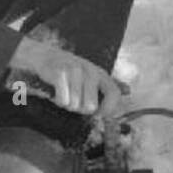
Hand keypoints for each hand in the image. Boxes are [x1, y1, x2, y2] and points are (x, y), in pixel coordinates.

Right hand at [8, 38, 124, 117]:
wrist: (43, 57)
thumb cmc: (68, 73)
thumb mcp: (89, 78)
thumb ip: (106, 87)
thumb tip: (129, 91)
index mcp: (100, 73)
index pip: (114, 94)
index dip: (108, 109)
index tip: (98, 115)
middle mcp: (90, 71)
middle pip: (90, 107)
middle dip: (80, 109)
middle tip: (74, 100)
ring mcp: (75, 71)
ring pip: (74, 106)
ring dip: (67, 104)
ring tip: (64, 93)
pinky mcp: (60, 74)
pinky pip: (63, 101)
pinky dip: (58, 101)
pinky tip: (56, 92)